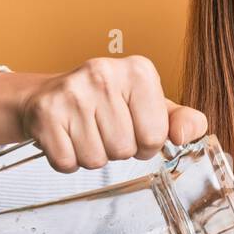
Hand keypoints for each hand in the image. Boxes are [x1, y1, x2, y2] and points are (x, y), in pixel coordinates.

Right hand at [16, 54, 206, 172]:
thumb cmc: (106, 103)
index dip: (145, 142)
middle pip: (125, 150)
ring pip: (96, 159)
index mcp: (138, 71)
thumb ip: (180, 120)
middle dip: (117, 150)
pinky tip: (66, 137)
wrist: (47, 95)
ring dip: (92, 155)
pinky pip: (67, 162)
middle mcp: (104, 73)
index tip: (132, 127)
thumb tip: (188, 133)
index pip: (156, 136)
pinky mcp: (45, 113)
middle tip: (103, 129)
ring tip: (85, 132)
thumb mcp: (150, 106)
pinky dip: (67, 160)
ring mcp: (72, 92)